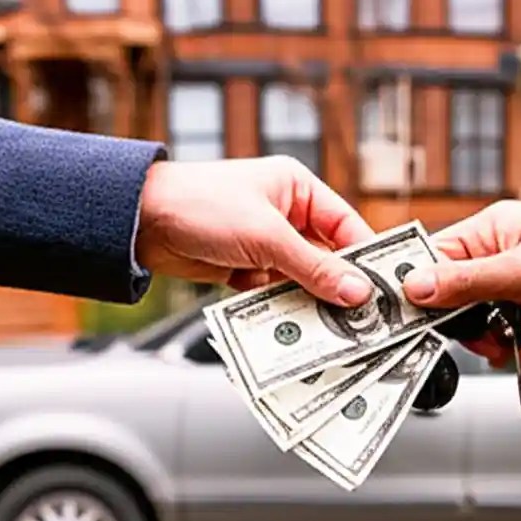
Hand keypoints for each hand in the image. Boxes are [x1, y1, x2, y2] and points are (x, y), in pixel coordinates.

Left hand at [135, 156, 374, 305]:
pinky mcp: (245, 269)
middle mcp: (286, 214)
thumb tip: (357, 290)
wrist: (137, 222)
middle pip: (327, 258)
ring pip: (302, 280)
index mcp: (297, 189)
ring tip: (331, 330)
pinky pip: (276, 294)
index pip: (346, 226)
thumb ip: (314, 267)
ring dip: (311, 303)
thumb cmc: (199, 205)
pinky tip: (296, 329)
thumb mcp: (266, 237)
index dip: (365, 258)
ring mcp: (265, 244)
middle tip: (361, 319)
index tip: (382, 290)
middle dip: (339, 287)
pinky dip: (284, 310)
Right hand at [402, 201, 520, 367]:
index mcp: (492, 232)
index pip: (436, 259)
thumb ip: (468, 282)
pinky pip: (515, 341)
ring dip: (505, 342)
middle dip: (473, 328)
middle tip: (490, 337)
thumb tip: (417, 286)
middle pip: (457, 302)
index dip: (425, 291)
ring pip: (486, 328)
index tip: (420, 318)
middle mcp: (502, 258)